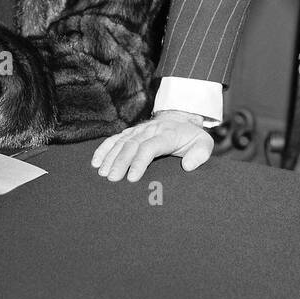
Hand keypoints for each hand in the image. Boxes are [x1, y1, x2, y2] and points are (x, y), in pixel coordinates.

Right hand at [91, 110, 213, 181]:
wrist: (182, 118)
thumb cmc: (192, 137)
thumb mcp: (204, 143)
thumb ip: (200, 154)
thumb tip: (188, 166)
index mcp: (167, 134)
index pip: (150, 147)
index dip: (139, 161)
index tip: (132, 178)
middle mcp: (150, 130)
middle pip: (132, 145)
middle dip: (120, 162)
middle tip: (111, 179)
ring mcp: (139, 130)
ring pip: (121, 142)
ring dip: (110, 157)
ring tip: (102, 173)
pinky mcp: (131, 132)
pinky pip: (115, 139)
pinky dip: (104, 149)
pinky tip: (95, 162)